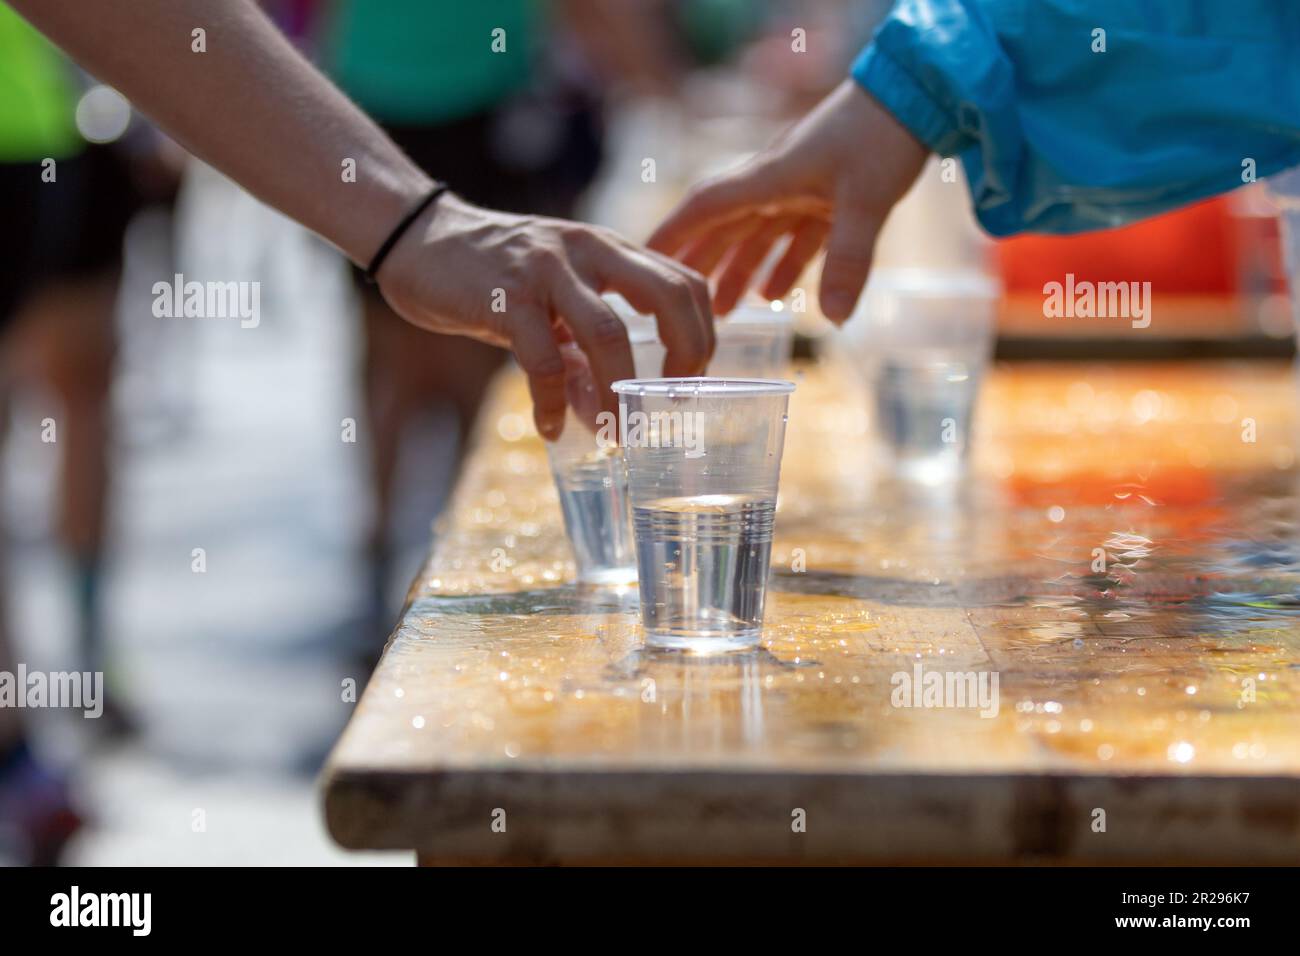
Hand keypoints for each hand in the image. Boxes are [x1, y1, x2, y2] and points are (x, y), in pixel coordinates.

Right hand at [376, 192, 713, 439]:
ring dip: (617, 393)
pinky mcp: (504, 298)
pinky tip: (549, 427)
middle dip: (685, 354)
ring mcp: (546, 271)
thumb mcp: (554, 290)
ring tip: (613, 434)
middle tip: (672, 402)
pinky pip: (543, 360)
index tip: (690, 379)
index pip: (683, 281)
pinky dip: (552, 402)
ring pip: (608, 334)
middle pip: (666, 296)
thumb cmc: (491, 271)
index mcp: (608, 247)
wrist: (417, 237)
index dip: (701, 333)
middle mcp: (586, 251)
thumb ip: (584, 337)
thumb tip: (607, 403)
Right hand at [648, 80, 928, 320]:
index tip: (642, 258)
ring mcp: (802, 188)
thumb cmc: (883, 135)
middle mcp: (777, 183)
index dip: (672, 233)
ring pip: (759, 236)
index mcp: (769, 178)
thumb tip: (834, 319)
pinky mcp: (830, 195)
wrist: (918, 94)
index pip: (705, 207)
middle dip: (701, 264)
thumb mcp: (866, 201)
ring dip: (740, 271)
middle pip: (726, 227)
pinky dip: (784, 264)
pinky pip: (796, 237)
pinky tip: (775, 294)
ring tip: (724, 313)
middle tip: (676, 302)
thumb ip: (848, 260)